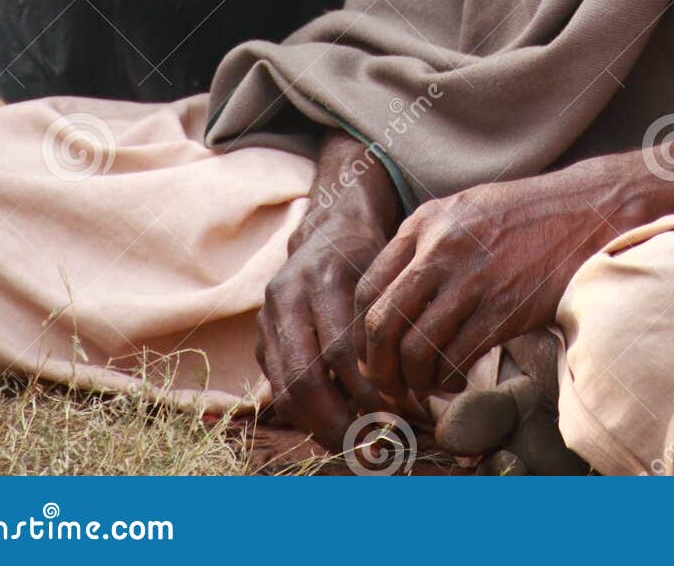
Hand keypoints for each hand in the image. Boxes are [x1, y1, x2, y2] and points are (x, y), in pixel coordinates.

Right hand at [255, 134, 401, 444]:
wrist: (329, 228)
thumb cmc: (370, 254)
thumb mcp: (386, 274)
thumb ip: (389, 323)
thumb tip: (412, 394)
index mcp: (322, 276)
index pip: (340, 351)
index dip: (367, 390)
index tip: (396, 414)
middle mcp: (287, 295)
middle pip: (304, 377)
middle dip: (337, 420)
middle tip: (370, 446)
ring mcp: (267, 316)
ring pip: (285, 389)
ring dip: (318, 426)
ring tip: (353, 444)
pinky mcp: (261, 335)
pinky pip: (277, 387)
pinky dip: (304, 415)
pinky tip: (333, 427)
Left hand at [353, 164, 646, 409]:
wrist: (587, 210)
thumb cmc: (526, 215)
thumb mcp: (464, 210)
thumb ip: (426, 244)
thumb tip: (393, 297)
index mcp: (424, 223)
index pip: (367, 287)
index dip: (362, 333)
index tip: (372, 355)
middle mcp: (439, 249)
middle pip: (382, 323)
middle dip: (379, 367)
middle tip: (389, 387)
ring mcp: (470, 280)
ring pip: (415, 349)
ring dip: (414, 382)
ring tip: (424, 389)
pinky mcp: (502, 308)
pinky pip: (455, 359)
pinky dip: (448, 381)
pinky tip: (456, 381)